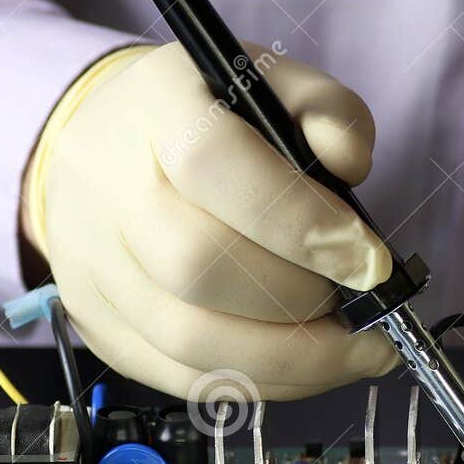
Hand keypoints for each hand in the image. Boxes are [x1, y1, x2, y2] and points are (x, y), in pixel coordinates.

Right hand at [23, 42, 396, 400]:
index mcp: (156, 109)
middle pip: (197, 268)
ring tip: (352, 348)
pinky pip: (183, 378)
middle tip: (358, 302)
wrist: (95, 145)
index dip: (299, 221)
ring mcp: (96, 268)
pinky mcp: (99, 327)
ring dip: (291, 360)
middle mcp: (109, 190)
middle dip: (300, 299)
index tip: (369, 259)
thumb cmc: (200, 117)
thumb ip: (326, 110)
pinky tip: (307, 366)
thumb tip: (350, 164)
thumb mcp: (269, 80)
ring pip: (190, 342)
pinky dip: (260, 382)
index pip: (212, 165)